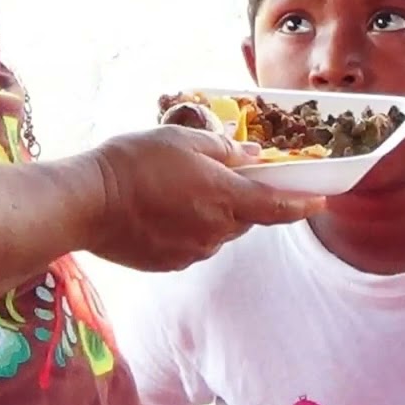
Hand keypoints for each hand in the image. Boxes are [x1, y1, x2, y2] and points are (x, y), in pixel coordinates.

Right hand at [84, 126, 324, 270]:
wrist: (84, 203)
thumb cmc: (132, 163)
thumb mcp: (182, 140)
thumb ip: (224, 151)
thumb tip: (252, 157)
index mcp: (226, 198)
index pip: (280, 207)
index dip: (303, 204)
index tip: (320, 201)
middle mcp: (217, 231)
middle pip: (247, 218)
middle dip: (241, 200)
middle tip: (214, 178)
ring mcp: (195, 251)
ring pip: (220, 232)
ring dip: (211, 214)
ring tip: (175, 192)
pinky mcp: (172, 264)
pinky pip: (194, 245)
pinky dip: (187, 229)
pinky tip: (160, 213)